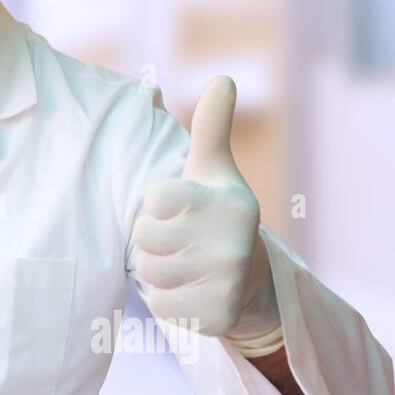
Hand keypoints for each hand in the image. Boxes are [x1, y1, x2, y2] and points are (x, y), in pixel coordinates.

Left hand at [132, 77, 277, 339]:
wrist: (249, 282)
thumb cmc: (216, 214)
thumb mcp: (213, 169)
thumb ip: (211, 126)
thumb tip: (223, 78)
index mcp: (228, 202)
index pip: (154, 199)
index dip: (156, 203)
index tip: (176, 206)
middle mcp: (232, 243)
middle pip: (145, 238)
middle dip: (153, 238)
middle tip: (180, 239)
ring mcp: (225, 283)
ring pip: (149, 274)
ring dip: (158, 270)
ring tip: (185, 263)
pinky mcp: (214, 317)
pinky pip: (161, 306)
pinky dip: (168, 300)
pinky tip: (191, 289)